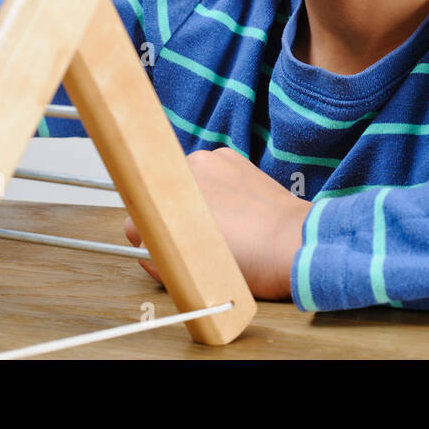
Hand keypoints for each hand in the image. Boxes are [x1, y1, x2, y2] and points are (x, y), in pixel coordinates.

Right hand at [123, 147, 309, 300]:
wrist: (292, 243)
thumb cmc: (247, 263)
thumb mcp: (193, 272)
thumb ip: (159, 260)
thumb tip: (146, 251)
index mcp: (166, 203)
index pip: (136, 219)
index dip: (147, 239)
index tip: (161, 248)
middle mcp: (180, 173)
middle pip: (160, 196)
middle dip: (171, 216)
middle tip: (194, 238)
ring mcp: (206, 159)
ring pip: (184, 182)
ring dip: (193, 198)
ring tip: (221, 223)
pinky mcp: (229, 155)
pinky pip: (209, 171)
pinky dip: (216, 186)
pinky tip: (234, 208)